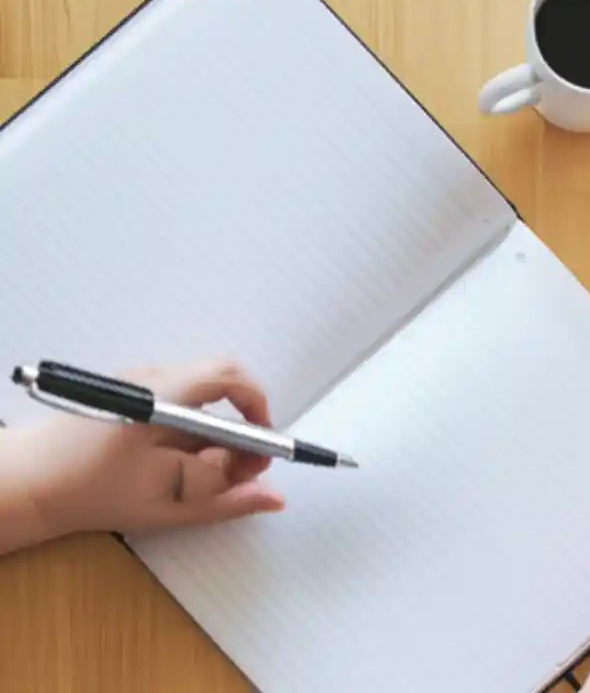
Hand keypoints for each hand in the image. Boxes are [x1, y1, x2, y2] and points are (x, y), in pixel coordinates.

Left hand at [3, 359, 284, 546]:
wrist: (25, 486)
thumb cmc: (93, 494)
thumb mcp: (168, 502)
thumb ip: (227, 496)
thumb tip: (274, 496)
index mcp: (163, 396)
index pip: (230, 377)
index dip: (259, 409)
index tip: (262, 448)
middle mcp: (152, 378)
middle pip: (219, 386)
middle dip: (239, 429)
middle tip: (238, 471)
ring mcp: (138, 384)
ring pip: (199, 401)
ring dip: (213, 436)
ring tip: (202, 475)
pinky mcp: (127, 396)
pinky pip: (177, 407)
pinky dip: (189, 435)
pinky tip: (175, 466)